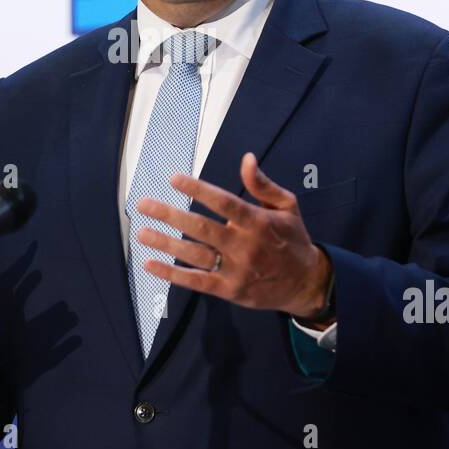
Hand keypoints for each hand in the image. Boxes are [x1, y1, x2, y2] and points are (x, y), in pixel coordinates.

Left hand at [134, 152, 332, 317]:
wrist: (307, 284)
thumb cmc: (293, 239)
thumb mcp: (287, 206)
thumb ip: (263, 184)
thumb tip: (247, 158)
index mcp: (258, 221)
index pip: (223, 202)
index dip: (198, 190)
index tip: (173, 179)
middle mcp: (244, 245)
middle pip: (202, 228)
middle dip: (170, 215)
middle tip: (143, 204)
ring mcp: (236, 270)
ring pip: (195, 255)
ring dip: (166, 244)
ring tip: (142, 232)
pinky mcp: (230, 290)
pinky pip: (197, 281)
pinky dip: (173, 274)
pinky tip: (151, 264)